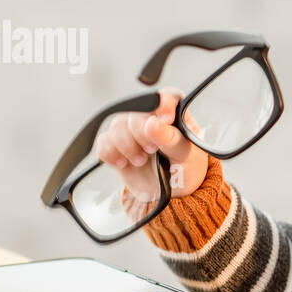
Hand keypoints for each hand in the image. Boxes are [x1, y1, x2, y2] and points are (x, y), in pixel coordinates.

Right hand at [95, 86, 208, 200]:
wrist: (172, 196)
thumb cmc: (186, 171)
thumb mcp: (187, 157)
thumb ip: (171, 139)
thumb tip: (153, 123)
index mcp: (175, 116)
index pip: (167, 96)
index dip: (163, 103)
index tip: (166, 119)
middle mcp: (151, 119)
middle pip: (135, 112)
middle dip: (140, 133)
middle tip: (151, 150)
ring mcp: (132, 131)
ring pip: (117, 126)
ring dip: (126, 146)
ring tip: (140, 161)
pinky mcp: (117, 146)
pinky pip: (104, 142)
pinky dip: (111, 154)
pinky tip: (124, 164)